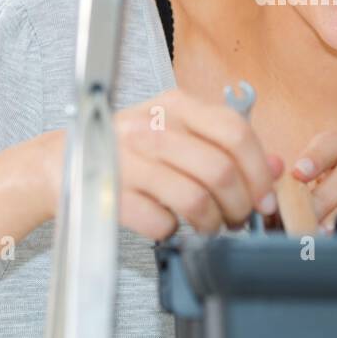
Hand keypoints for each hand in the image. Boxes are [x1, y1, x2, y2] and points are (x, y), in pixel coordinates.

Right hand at [23, 90, 281, 240]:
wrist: (59, 163)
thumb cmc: (130, 150)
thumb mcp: (178, 133)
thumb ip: (226, 145)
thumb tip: (277, 165)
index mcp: (174, 105)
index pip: (235, 132)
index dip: (258, 170)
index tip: (265, 197)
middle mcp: (151, 127)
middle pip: (220, 171)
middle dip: (240, 205)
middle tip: (239, 220)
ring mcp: (127, 160)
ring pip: (195, 200)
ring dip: (213, 223)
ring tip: (211, 228)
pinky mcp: (109, 194)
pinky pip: (161, 222)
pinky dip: (173, 232)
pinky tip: (170, 226)